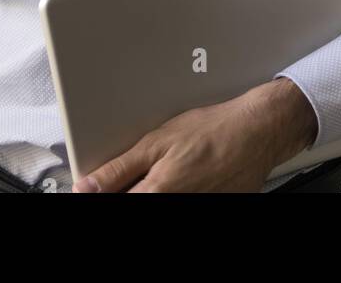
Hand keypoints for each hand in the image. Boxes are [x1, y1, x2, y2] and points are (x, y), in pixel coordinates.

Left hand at [71, 78, 317, 192]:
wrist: (254, 133)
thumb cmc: (211, 131)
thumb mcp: (156, 142)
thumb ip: (118, 170)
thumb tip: (86, 187)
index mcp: (155, 195)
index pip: (114, 204)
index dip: (102, 195)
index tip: (97, 190)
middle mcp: (175, 207)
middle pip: (139, 203)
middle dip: (132, 189)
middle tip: (143, 174)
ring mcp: (194, 209)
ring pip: (159, 205)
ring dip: (154, 189)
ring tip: (167, 172)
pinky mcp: (210, 208)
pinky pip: (184, 203)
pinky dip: (178, 190)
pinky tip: (184, 178)